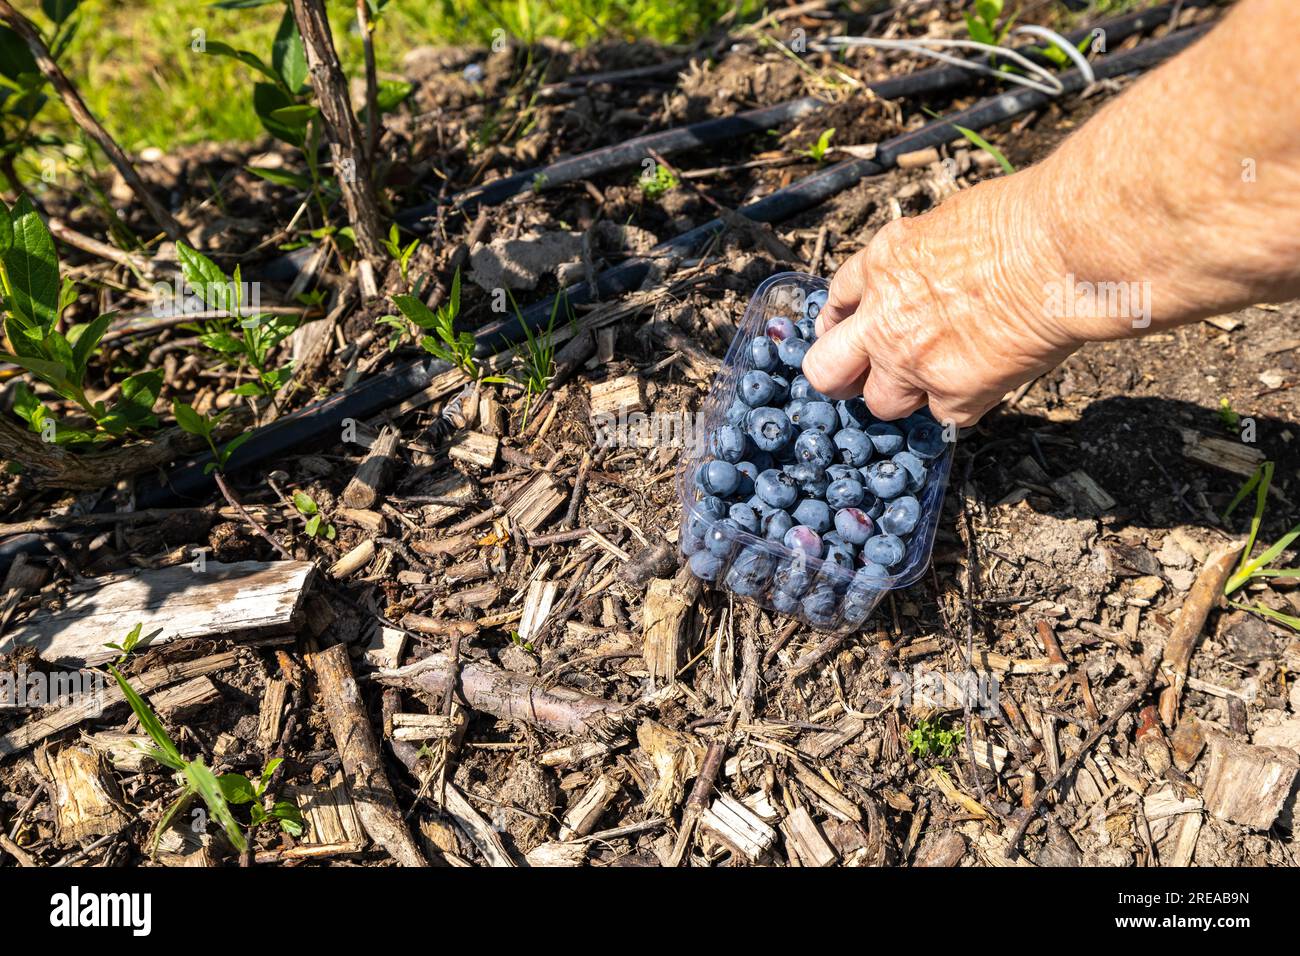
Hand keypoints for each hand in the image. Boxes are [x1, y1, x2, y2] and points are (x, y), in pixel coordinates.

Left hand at [802, 171, 1085, 426]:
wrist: (1062, 250)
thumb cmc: (1023, 222)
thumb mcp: (948, 224)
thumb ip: (920, 262)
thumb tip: (927, 276)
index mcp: (881, 264)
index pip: (836, 302)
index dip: (844, 320)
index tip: (854, 329)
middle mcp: (883, 319)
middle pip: (825, 370)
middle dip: (842, 376)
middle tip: (864, 376)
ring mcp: (913, 362)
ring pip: (882, 404)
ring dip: (906, 394)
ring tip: (943, 373)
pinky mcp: (955, 395)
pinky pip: (944, 417)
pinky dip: (964, 405)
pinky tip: (988, 380)